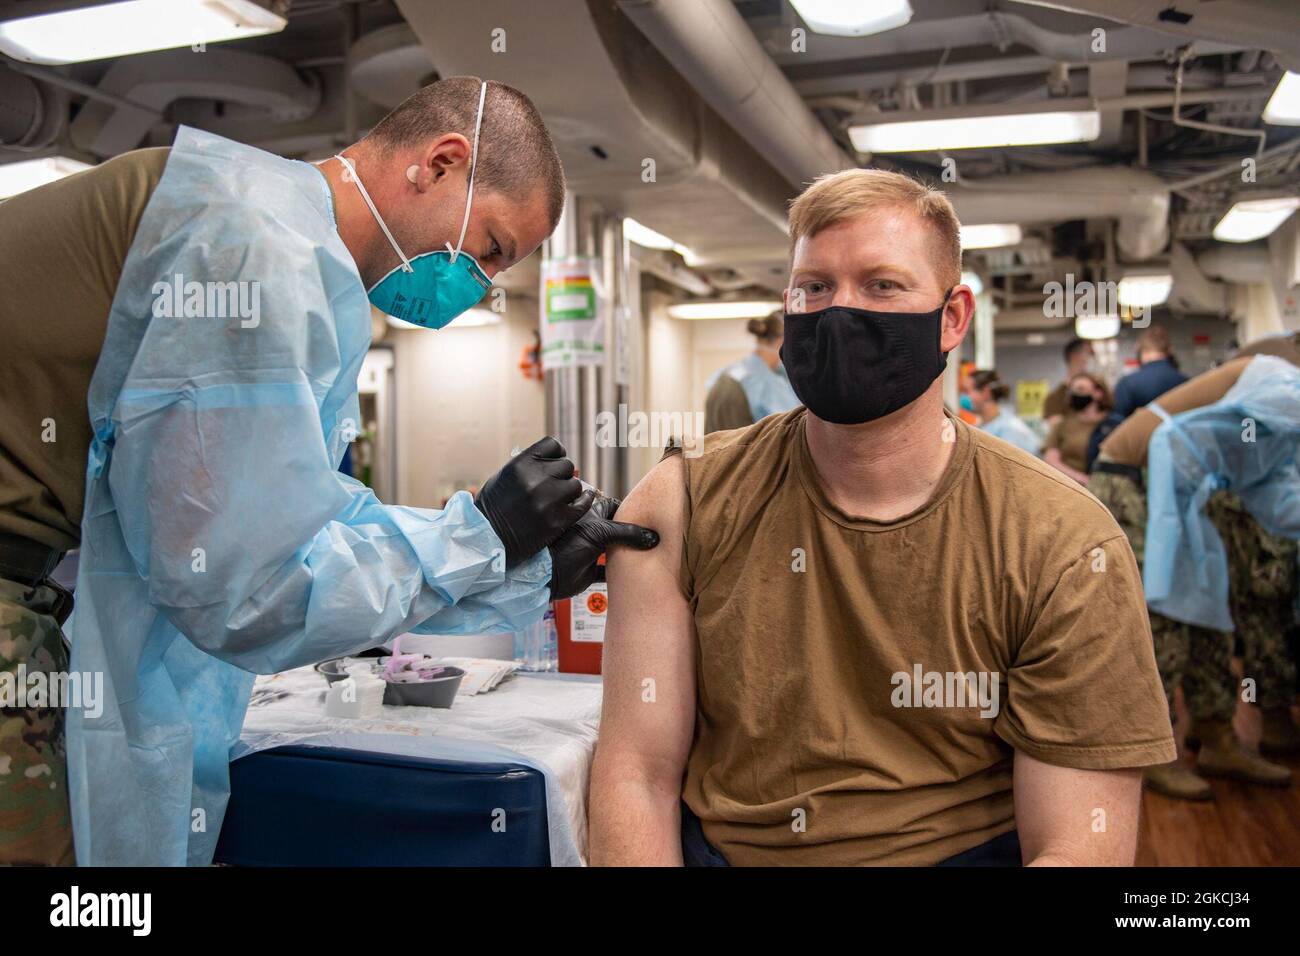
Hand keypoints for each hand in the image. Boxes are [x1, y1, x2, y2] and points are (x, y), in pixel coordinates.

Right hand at [475, 437, 592, 566]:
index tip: (554, 463)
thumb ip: (528, 467)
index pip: (553, 445)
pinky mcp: (558, 520)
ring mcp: (548, 500)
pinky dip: (584, 502)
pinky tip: (583, 500)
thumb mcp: (504, 478)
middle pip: (567, 465)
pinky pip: (583, 504)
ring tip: (560, 498)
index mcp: (520, 464)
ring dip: (570, 491)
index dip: (557, 454)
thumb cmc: (493, 508)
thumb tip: (553, 461)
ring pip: (575, 485)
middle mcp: (535, 479)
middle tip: (555, 486)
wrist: (488, 541)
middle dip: (562, 475)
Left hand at [548, 495, 658, 599]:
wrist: (549, 573)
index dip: (629, 510)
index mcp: (593, 516)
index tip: (646, 517)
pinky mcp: (591, 570)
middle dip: (632, 533)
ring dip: (627, 554)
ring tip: (645, 555)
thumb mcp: (600, 532)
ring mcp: (593, 550)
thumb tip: (651, 537)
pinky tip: (630, 575)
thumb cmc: (568, 545)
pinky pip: (609, 572)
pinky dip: (619, 575)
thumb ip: (627, 533)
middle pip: (618, 529)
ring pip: (615, 550)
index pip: (615, 506)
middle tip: (650, 537)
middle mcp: (593, 531)